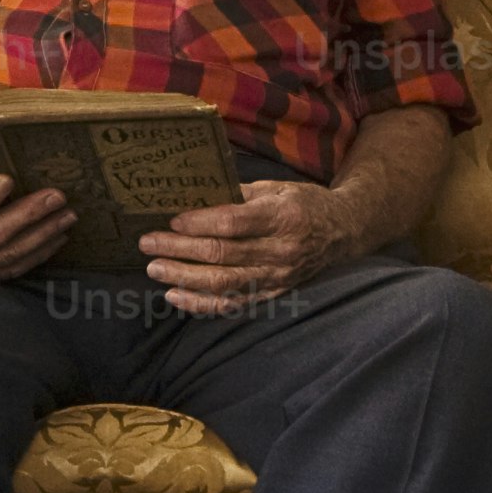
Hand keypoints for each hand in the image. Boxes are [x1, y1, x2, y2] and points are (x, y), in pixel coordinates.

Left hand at [140, 176, 354, 315]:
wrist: (343, 231)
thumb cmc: (304, 203)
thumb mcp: (277, 188)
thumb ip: (239, 193)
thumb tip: (195, 194)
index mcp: (283, 217)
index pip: (233, 223)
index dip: (199, 222)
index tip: (172, 219)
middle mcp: (281, 251)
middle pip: (222, 254)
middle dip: (179, 249)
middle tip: (148, 244)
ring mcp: (277, 277)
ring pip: (223, 283)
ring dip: (184, 277)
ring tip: (154, 269)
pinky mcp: (272, 294)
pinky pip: (233, 304)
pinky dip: (201, 304)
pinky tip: (175, 296)